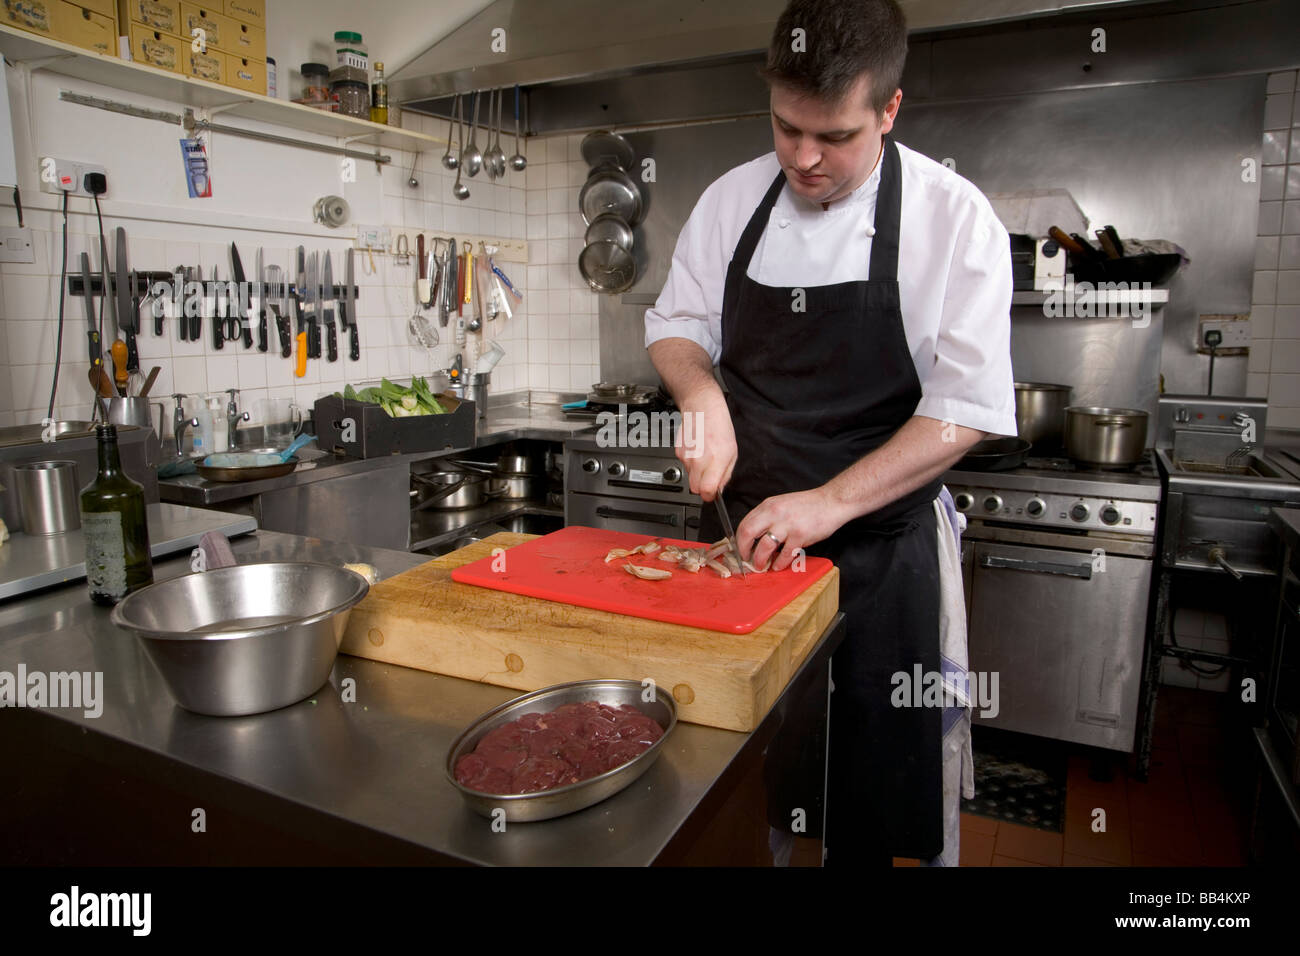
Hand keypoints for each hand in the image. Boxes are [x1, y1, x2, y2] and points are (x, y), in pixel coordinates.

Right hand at [676, 387, 735, 501]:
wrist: (702, 407)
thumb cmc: (719, 425)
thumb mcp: (732, 452)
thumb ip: (725, 474)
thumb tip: (719, 489)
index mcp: (715, 460)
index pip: (706, 491)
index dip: (710, 496)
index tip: (713, 494)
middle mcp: (699, 460)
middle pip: (695, 488)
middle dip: (703, 487)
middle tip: (710, 476)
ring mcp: (686, 456)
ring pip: (689, 477)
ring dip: (697, 473)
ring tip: (705, 458)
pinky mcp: (678, 451)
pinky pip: (684, 465)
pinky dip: (691, 463)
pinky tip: (698, 451)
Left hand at [736, 487, 851, 571]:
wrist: (832, 501)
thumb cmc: (808, 505)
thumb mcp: (782, 504)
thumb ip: (768, 517)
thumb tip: (755, 537)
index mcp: (768, 505)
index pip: (744, 523)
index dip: (739, 540)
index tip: (740, 550)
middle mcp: (774, 513)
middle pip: (747, 533)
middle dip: (743, 550)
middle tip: (746, 560)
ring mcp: (787, 524)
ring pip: (764, 546)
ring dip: (760, 560)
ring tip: (761, 566)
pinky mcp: (800, 535)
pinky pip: (784, 554)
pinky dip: (779, 563)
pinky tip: (779, 566)